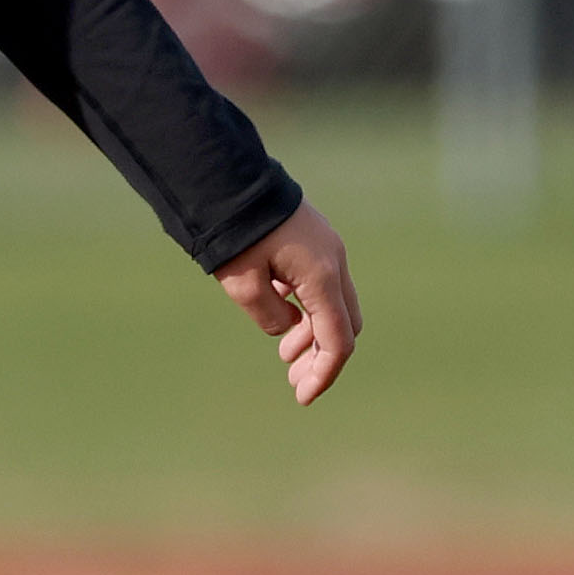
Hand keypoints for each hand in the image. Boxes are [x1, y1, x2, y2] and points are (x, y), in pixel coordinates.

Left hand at [214, 202, 360, 406]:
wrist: (228, 178)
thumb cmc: (233, 231)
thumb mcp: (242, 283)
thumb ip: (270, 316)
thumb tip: (288, 329)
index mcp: (321, 276)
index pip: (337, 339)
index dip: (324, 373)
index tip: (303, 396)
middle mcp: (334, 263)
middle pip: (344, 323)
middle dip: (322, 354)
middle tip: (294, 379)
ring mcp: (328, 249)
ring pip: (334, 303)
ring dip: (314, 332)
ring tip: (285, 354)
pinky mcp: (315, 241)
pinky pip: (322, 283)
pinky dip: (308, 307)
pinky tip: (282, 313)